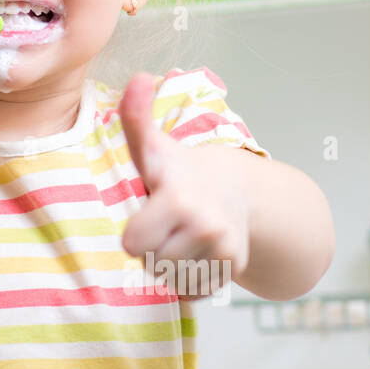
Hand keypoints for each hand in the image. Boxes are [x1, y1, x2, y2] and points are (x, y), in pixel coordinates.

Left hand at [117, 72, 250, 299]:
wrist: (237, 188)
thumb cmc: (179, 170)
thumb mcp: (154, 146)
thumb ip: (137, 117)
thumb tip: (138, 76)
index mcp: (177, 198)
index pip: (132, 244)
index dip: (134, 232)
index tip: (150, 208)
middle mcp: (204, 226)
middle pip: (149, 264)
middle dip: (150, 247)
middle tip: (163, 223)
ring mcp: (222, 250)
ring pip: (170, 278)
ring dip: (168, 262)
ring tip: (179, 234)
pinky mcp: (234, 268)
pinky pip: (192, 292)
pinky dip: (189, 279)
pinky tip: (195, 251)